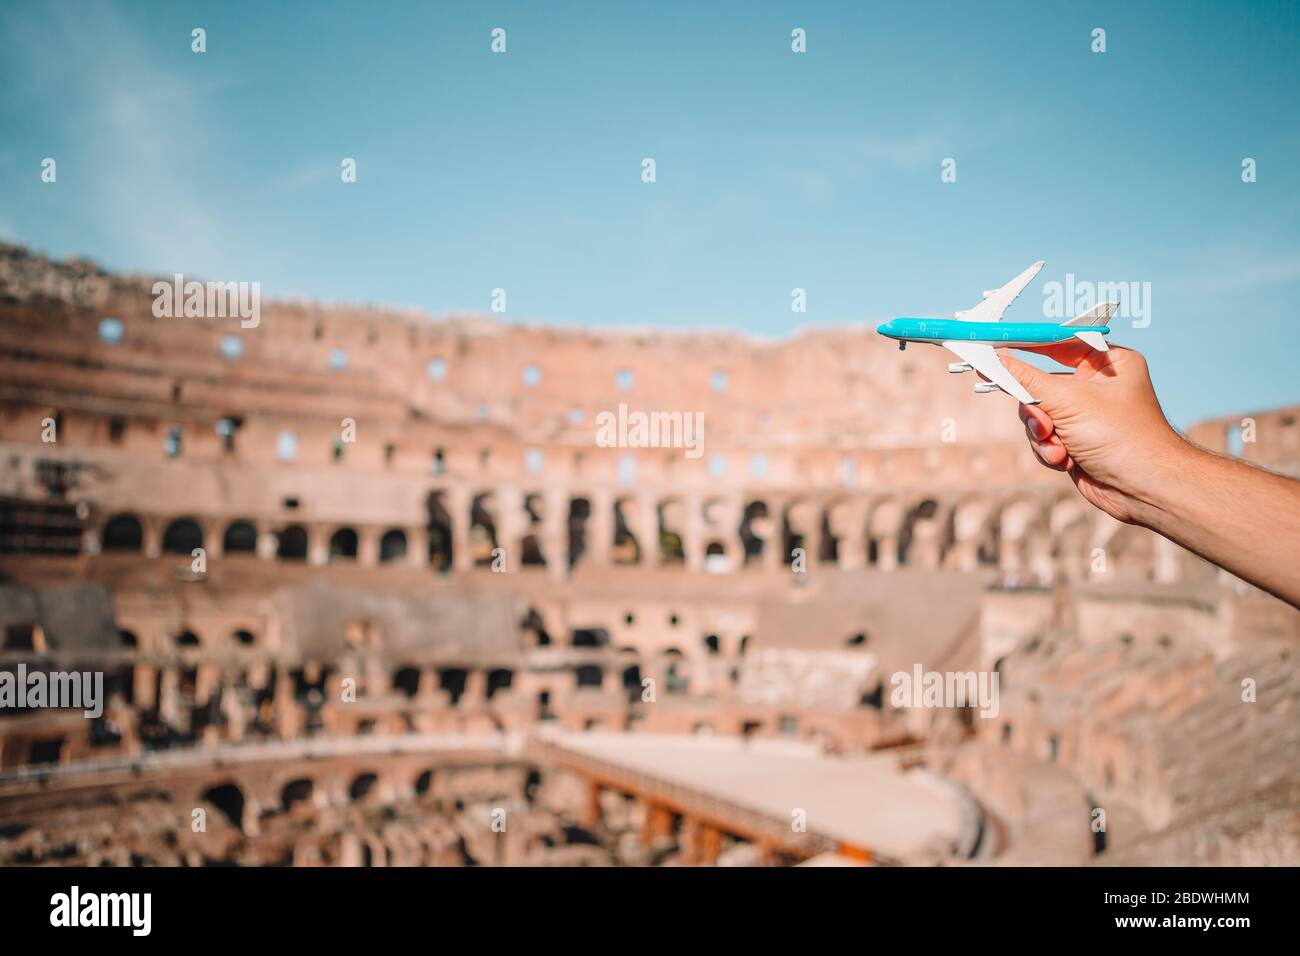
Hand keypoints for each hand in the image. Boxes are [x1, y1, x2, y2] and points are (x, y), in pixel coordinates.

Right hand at [996, 344, 1185, 524]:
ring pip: (1037, 415)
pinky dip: (1049, 450)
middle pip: (1040, 385)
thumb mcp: (1068, 401)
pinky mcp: (1074, 442)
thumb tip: (997, 359)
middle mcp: (1096, 387)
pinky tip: (1066, 461)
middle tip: (1040, 421)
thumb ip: (1026, 379)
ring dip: (1042, 434)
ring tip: (1059, 448)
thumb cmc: (1121, 436)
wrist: (1143, 489)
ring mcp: (1084, 416)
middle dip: (1038, 409)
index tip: (995, 346)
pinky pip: (1043, 438)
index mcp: (1108, 363)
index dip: (1026, 347)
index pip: (1058, 345)